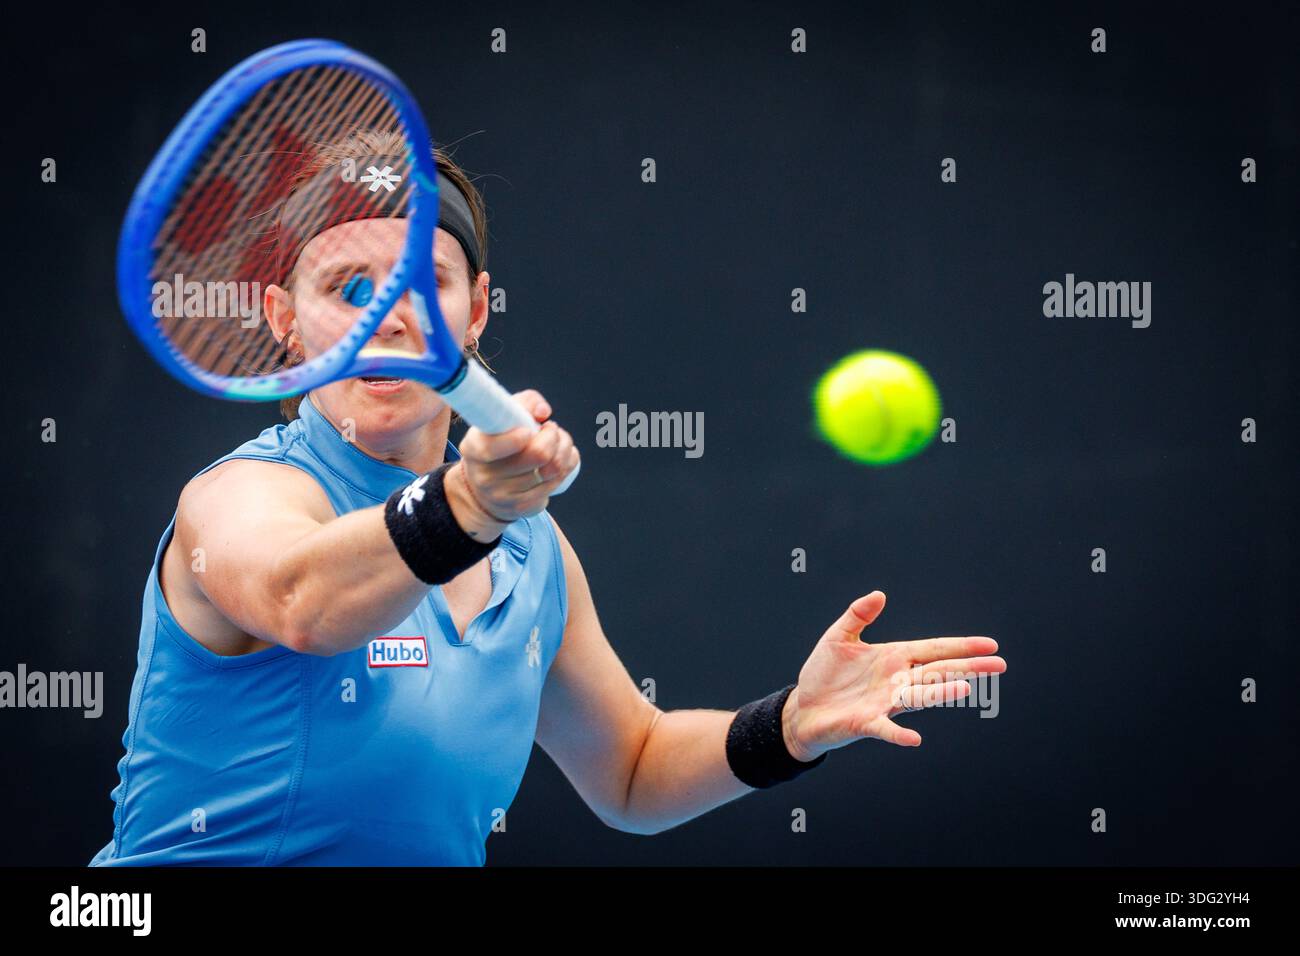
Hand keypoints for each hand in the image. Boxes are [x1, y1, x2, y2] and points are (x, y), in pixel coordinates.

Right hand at [449, 390, 579, 530]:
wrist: (483, 489)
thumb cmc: (497, 443)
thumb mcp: (498, 419)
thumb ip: (523, 403)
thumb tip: (544, 412)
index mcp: (473, 449)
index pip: (493, 448)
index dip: (519, 437)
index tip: (531, 428)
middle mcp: (485, 476)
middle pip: (538, 455)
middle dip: (554, 436)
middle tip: (552, 429)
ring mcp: (505, 496)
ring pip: (554, 470)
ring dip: (565, 449)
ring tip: (558, 440)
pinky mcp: (523, 508)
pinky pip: (557, 483)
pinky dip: (566, 465)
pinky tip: (559, 457)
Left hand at [781, 591, 1005, 757]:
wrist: (803, 708)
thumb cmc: (825, 674)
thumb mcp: (838, 637)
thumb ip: (858, 615)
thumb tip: (880, 594)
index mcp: (894, 658)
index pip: (934, 649)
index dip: (961, 646)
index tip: (990, 645)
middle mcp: (897, 681)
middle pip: (938, 672)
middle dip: (968, 668)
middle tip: (999, 665)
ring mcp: (885, 703)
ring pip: (920, 696)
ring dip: (941, 694)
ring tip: (966, 689)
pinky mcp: (867, 722)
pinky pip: (886, 728)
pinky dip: (899, 734)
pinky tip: (915, 738)